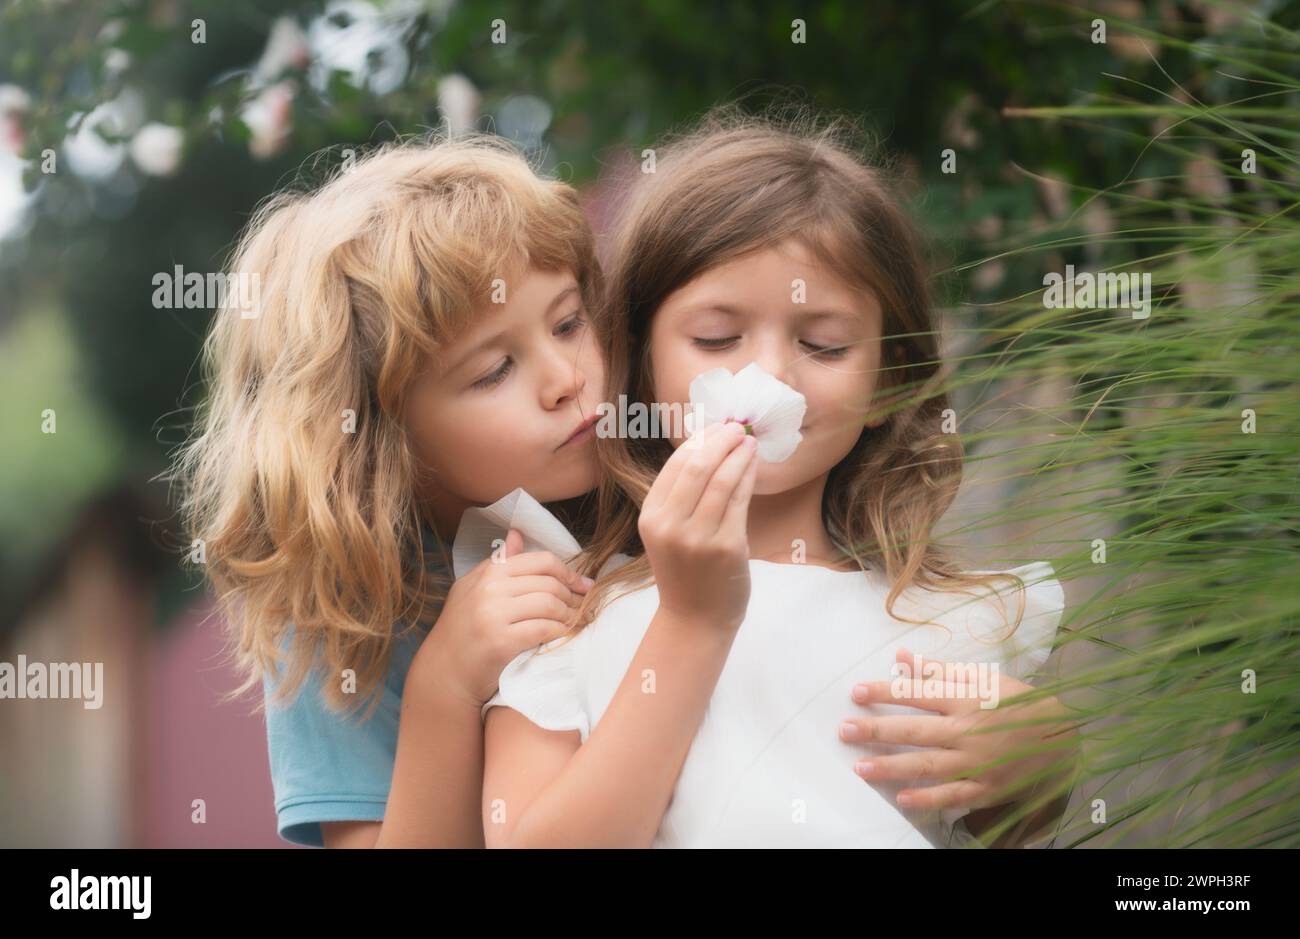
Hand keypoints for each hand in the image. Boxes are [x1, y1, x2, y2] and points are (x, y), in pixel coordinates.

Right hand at [413, 528, 592, 706]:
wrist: (443, 672)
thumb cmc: (462, 630)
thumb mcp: (474, 588)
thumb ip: (500, 562)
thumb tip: (517, 534)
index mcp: (488, 571)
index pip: (541, 560)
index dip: (568, 572)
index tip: (582, 585)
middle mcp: (490, 588)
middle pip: (549, 583)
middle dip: (573, 596)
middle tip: (584, 607)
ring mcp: (494, 614)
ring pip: (550, 604)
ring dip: (569, 615)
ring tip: (576, 622)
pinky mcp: (501, 641)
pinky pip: (544, 629)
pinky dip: (560, 632)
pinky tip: (563, 636)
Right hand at [638, 420, 757, 630]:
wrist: (695, 619)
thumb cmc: (685, 572)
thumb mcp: (669, 532)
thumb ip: (681, 497)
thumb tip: (709, 447)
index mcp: (651, 517)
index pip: (675, 466)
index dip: (699, 441)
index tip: (717, 427)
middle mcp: (670, 525)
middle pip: (698, 467)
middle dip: (720, 441)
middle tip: (738, 428)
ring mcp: (698, 537)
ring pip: (721, 481)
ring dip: (738, 455)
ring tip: (749, 442)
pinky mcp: (726, 547)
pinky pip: (739, 501)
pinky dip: (748, 477)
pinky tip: (753, 465)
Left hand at [841, 648, 1077, 814]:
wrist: (1063, 738)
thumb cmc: (1017, 703)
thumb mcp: (983, 678)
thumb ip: (939, 669)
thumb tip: (900, 656)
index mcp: (967, 699)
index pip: (918, 693)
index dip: (885, 692)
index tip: (856, 692)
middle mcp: (969, 731)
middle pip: (916, 731)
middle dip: (877, 730)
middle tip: (844, 730)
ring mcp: (977, 762)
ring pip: (928, 765)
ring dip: (892, 766)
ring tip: (860, 767)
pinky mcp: (986, 788)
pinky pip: (953, 796)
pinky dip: (928, 799)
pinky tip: (902, 798)